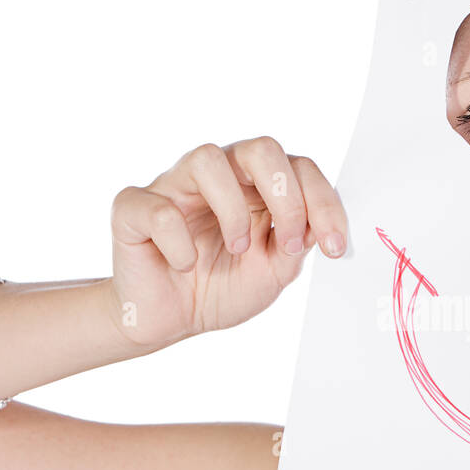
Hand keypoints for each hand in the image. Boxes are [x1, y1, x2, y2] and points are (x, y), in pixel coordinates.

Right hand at [106, 139, 347, 347]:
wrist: (170, 321)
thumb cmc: (218, 288)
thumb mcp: (273, 273)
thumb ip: (297, 244)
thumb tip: (321, 223)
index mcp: (256, 187)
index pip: (298, 168)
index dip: (323, 203)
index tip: (335, 246)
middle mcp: (218, 177)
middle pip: (261, 149)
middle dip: (286, 197)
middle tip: (288, 243)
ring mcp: (175, 187)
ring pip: (207, 158)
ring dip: (233, 210)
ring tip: (236, 248)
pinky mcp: (134, 209)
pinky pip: (158, 208)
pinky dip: (179, 244)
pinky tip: (185, 264)